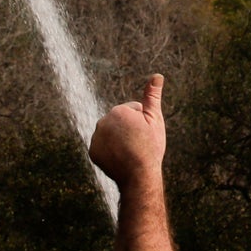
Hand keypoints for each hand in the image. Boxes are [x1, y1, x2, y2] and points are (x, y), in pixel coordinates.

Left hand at [89, 73, 166, 187]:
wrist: (139, 175)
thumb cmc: (150, 146)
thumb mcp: (155, 119)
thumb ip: (152, 96)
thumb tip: (157, 75)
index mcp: (118, 110)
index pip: (133, 110)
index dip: (143, 122)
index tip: (145, 135)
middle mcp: (103, 121)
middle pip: (120, 121)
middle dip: (129, 129)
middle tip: (138, 144)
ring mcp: (96, 137)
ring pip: (111, 133)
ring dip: (119, 139)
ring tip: (129, 152)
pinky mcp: (93, 151)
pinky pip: (103, 147)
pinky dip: (110, 151)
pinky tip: (120, 158)